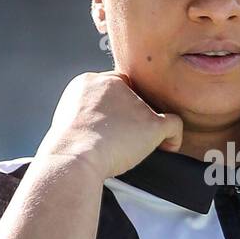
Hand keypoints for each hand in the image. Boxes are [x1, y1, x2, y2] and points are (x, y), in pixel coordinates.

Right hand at [39, 71, 182, 178]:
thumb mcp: (67, 119)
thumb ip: (84, 113)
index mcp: (88, 82)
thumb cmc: (65, 149)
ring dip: (146, 129)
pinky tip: (167, 147)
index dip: (117, 106)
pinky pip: (174, 124)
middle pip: (134, 95)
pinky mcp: (151, 121)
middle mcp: (113, 85)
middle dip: (133, 114)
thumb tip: (97, 126)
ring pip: (151, 111)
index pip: (113, 86)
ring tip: (136, 149)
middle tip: (125, 137)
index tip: (114, 125)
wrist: (73, 157)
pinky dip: (173, 137)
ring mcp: (134, 102)